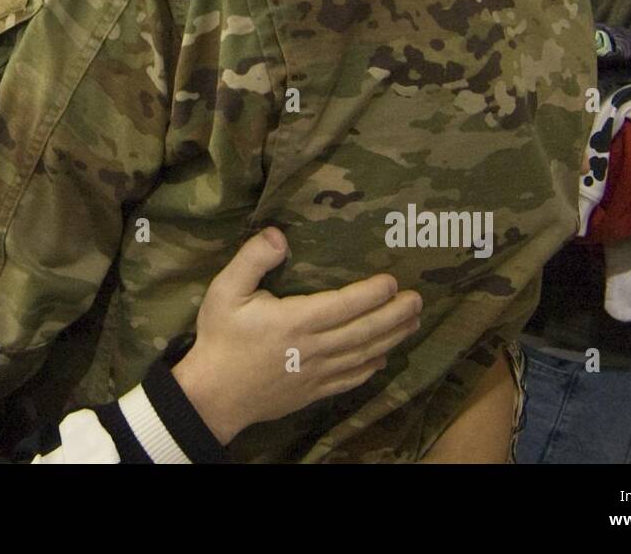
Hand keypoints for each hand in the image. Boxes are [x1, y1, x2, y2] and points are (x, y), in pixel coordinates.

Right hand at [172, 228, 421, 444]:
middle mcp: (314, 348)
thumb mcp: (225, 290)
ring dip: (391, 338)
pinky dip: (370, 368)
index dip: (371, 294)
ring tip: (412, 323)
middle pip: (363, 331)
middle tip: (418, 300)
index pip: (344, 305)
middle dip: (394, 315)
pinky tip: (383, 359)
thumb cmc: (220, 338)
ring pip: (363, 354)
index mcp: (296, 320)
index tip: (393, 281)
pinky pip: (350, 379)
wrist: (212, 396)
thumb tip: (278, 235)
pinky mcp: (312, 391)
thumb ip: (252, 259)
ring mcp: (316, 373)